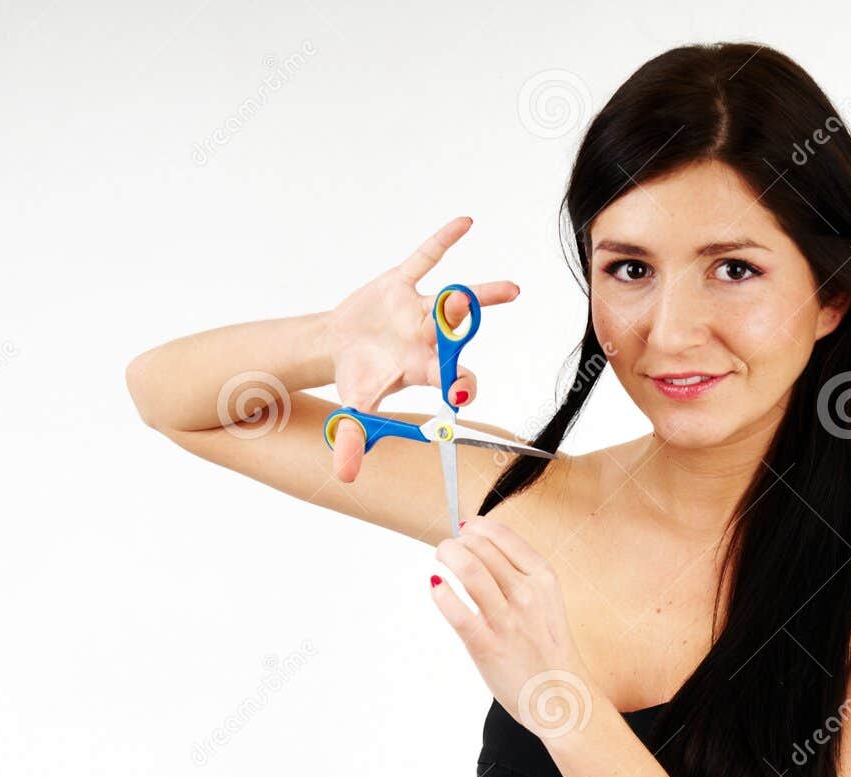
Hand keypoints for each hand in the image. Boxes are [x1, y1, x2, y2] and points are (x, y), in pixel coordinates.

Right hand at [325, 216, 519, 481]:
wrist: (338, 345)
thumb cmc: (357, 379)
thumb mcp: (353, 412)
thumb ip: (352, 441)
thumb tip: (344, 478)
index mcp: (425, 369)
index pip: (453, 376)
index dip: (460, 382)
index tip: (460, 390)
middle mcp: (430, 339)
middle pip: (459, 335)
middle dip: (472, 332)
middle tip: (492, 321)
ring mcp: (419, 310)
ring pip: (452, 299)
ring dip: (478, 295)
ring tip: (512, 291)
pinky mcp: (401, 283)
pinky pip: (425, 258)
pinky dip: (442, 242)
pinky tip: (466, 223)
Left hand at [428, 516, 600, 740]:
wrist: (561, 696)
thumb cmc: (549, 650)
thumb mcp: (547, 603)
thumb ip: (521, 577)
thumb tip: (481, 549)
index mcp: (544, 579)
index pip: (504, 537)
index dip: (478, 527)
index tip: (466, 529)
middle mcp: (528, 594)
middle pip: (482, 549)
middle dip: (458, 542)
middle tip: (448, 548)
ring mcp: (507, 620)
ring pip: (469, 571)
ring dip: (447, 556)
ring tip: (440, 558)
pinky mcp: (487, 645)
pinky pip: (456, 610)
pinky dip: (441, 592)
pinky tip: (436, 586)